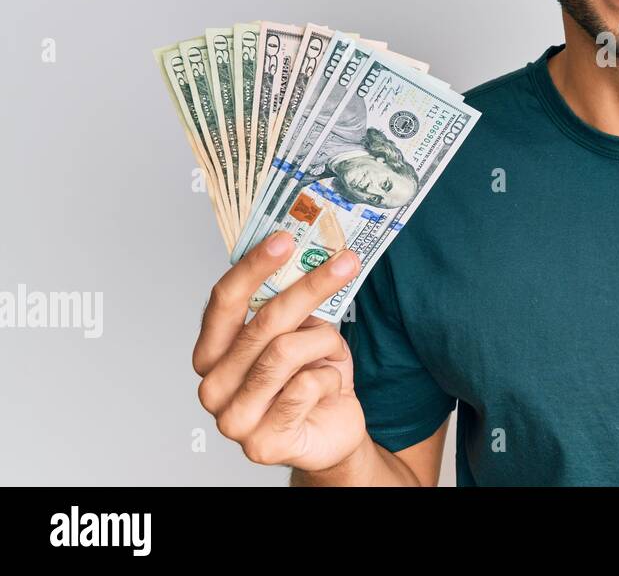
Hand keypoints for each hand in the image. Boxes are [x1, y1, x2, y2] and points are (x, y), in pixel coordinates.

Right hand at [193, 231, 367, 471]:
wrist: (333, 432)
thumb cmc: (312, 380)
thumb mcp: (302, 334)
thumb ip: (290, 307)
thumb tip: (307, 256)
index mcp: (211, 354)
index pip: (224, 301)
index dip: (254, 266)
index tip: (285, 238)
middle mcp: (213, 387)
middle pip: (263, 322)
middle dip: (310, 287)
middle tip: (345, 261)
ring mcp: (233, 419)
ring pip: (287, 351)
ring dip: (324, 344)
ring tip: (334, 351)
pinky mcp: (262, 443)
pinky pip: (307, 385)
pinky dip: (330, 378)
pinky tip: (329, 389)